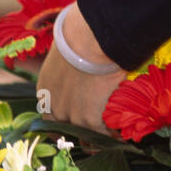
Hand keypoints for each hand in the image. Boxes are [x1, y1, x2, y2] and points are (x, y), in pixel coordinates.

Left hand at [36, 2, 127, 133]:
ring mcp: (73, 116)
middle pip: (69, 129)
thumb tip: (84, 59)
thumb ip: (70, 65)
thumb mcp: (66, 52)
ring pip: (89, 133)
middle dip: (84, 130)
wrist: (89, 41)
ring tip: (116, 130)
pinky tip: (125, 131)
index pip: (51, 117)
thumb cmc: (80, 35)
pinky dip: (116, 134)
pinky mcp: (91, 121)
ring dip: (102, 132)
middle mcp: (55, 107)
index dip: (67, 119)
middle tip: (100, 128)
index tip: (80, 119)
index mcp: (46, 90)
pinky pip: (106, 134)